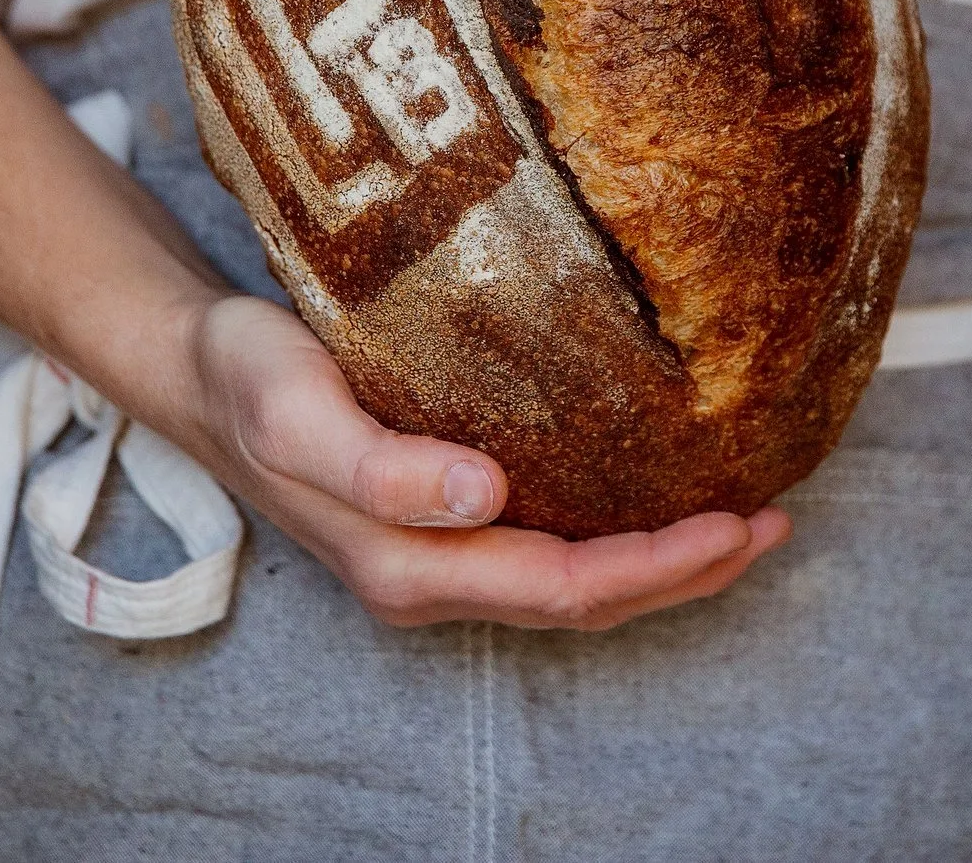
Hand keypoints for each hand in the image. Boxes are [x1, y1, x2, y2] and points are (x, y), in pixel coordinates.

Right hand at [177, 293, 790, 629]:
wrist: (198, 370)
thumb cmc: (247, 379)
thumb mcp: (296, 409)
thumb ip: (379, 465)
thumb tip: (483, 499)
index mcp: (408, 565)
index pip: (563, 586)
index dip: (658, 566)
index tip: (738, 520)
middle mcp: (432, 575)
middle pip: (585, 601)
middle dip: (686, 571)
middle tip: (773, 520)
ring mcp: (440, 554)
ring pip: (574, 583)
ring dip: (664, 561)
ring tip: (747, 519)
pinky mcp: (445, 518)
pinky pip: (551, 546)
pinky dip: (620, 533)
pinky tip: (659, 492)